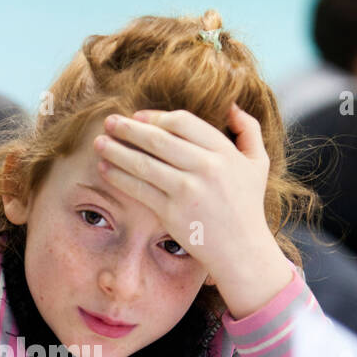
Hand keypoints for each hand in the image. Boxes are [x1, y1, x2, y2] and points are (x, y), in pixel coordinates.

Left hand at [92, 103, 294, 317]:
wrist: (242, 250)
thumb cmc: (247, 205)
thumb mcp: (257, 164)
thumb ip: (249, 130)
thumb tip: (231, 106)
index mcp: (223, 151)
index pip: (182, 122)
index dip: (155, 117)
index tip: (138, 116)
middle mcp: (206, 167)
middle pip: (157, 139)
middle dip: (128, 128)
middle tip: (109, 121)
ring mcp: (188, 190)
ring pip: (143, 163)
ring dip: (116, 151)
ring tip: (99, 143)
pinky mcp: (172, 213)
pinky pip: (139, 189)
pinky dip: (119, 177)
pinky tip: (105, 169)